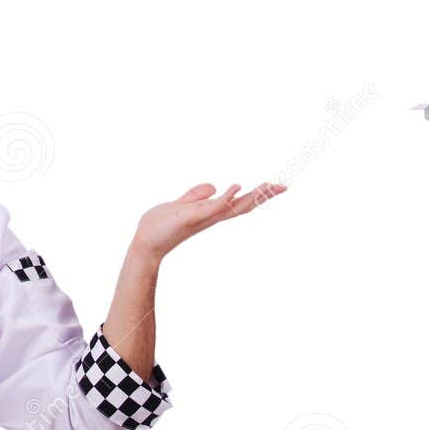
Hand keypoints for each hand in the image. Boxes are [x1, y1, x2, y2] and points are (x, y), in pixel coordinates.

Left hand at [129, 181, 286, 264]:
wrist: (144, 243)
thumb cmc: (159, 226)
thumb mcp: (181, 204)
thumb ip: (196, 195)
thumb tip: (214, 186)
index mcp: (210, 213)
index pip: (238, 202)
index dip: (256, 194)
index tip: (274, 186)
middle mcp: (211, 217)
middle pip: (243, 205)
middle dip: (264, 196)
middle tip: (284, 186)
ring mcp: (203, 218)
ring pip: (234, 207)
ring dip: (253, 196)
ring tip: (270, 186)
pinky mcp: (192, 217)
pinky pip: (213, 206)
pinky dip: (226, 197)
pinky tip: (237, 187)